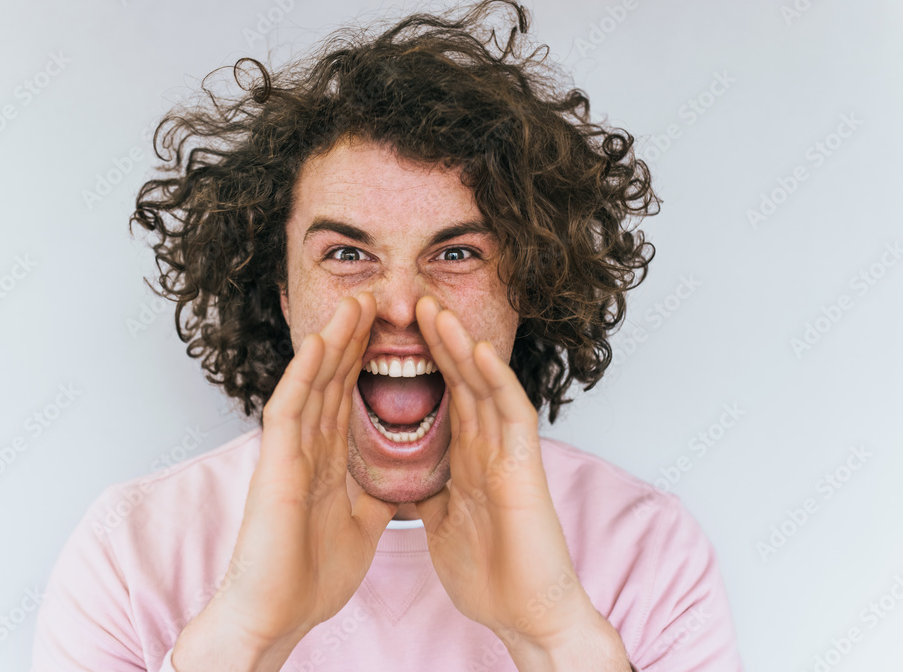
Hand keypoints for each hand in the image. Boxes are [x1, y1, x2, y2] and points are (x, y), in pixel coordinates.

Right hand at [172, 293, 397, 671]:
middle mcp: (306, 449)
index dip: (365, 362)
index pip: (348, 398)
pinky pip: (288, 410)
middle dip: (352, 339)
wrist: (277, 616)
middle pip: (331, 381)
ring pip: (311, 384)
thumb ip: (375, 495)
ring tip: (354, 304)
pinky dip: (303, 375)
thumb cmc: (308, 576)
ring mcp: (289, 454)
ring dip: (331, 342)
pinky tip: (320, 344)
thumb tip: (401, 479)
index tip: (388, 330)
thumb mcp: (360, 526)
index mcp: (327, 461)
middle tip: (374, 299)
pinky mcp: (275, 466)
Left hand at [413, 296, 629, 669]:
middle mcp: (489, 448)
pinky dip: (494, 380)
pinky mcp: (525, 467)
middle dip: (437, 341)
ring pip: (484, 386)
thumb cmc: (491, 574)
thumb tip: (403, 477)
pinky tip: (474, 351)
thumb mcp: (442, 523)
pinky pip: (511, 413)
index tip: (392, 334)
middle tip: (411, 303)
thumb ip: (428, 492)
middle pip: (462, 381)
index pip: (444, 397)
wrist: (525, 615)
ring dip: (460, 346)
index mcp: (468, 459)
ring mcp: (508, 454)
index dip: (422, 363)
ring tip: (434, 311)